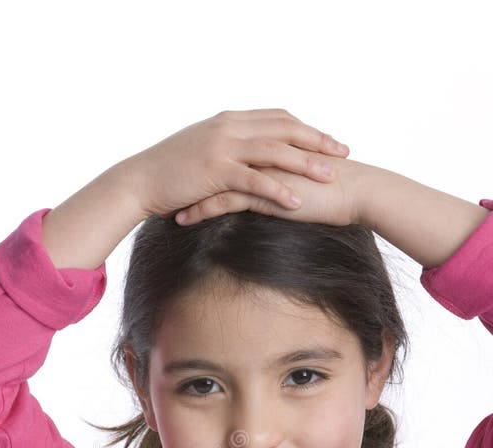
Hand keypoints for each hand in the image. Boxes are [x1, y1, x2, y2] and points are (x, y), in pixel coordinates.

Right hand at [122, 108, 350, 220]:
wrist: (139, 181)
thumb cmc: (168, 172)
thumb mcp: (202, 151)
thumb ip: (227, 148)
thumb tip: (246, 157)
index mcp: (230, 120)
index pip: (278, 118)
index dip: (306, 128)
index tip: (328, 141)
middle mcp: (230, 127)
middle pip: (284, 128)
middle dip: (316, 140)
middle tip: (342, 153)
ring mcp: (222, 147)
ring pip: (274, 151)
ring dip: (305, 164)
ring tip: (329, 177)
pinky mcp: (215, 170)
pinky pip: (254, 180)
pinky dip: (277, 190)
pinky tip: (296, 202)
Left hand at [174, 153, 370, 228]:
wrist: (359, 192)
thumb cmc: (339, 189)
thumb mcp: (305, 178)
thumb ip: (287, 175)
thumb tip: (275, 187)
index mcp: (271, 144)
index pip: (231, 149)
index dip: (208, 163)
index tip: (187, 177)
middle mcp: (261, 151)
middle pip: (214, 159)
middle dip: (191, 176)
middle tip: (169, 189)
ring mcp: (260, 169)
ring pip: (213, 179)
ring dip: (189, 195)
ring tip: (170, 209)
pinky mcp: (263, 190)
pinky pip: (223, 199)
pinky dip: (201, 209)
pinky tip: (184, 221)